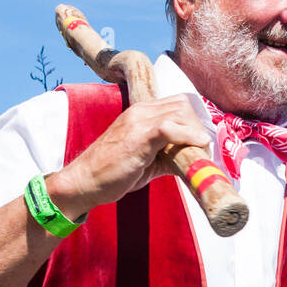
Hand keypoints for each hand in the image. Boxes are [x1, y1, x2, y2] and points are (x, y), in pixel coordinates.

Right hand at [46, 95, 211, 216]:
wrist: (84, 181)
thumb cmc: (111, 173)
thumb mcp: (145, 161)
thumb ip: (166, 156)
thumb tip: (190, 160)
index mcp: (139, 114)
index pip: (175, 104)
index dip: (192, 121)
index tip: (200, 141)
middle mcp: (139, 112)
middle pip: (181, 105)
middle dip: (197, 126)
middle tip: (202, 149)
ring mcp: (138, 122)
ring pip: (179, 113)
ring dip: (194, 132)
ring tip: (200, 153)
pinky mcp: (138, 136)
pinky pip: (170, 128)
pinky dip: (188, 136)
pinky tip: (197, 147)